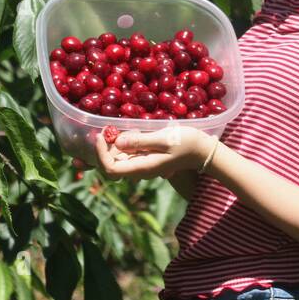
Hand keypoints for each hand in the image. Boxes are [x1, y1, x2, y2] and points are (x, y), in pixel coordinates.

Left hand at [95, 125, 213, 181]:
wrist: (202, 150)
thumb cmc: (186, 143)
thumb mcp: (164, 139)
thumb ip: (140, 141)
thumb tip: (117, 142)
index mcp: (142, 168)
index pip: (111, 169)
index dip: (101, 153)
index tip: (102, 134)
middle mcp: (139, 169)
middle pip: (110, 166)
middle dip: (99, 152)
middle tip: (96, 134)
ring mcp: (141, 164)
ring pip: (116, 160)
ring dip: (108, 147)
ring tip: (107, 130)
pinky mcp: (145, 157)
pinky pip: (125, 154)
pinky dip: (118, 144)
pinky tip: (119, 132)